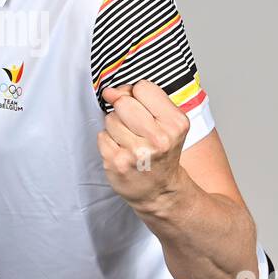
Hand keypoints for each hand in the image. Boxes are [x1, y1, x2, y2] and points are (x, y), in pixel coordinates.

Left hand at [96, 80, 189, 211]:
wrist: (159, 190)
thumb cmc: (161, 152)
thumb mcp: (166, 122)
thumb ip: (142, 99)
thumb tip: (110, 91)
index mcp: (175, 123)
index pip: (142, 87)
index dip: (137, 95)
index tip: (141, 107)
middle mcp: (159, 139)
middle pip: (123, 102)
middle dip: (123, 110)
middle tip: (134, 126)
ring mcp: (137, 152)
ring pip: (110, 119)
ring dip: (115, 127)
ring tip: (129, 140)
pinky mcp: (118, 163)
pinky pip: (101, 136)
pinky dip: (108, 141)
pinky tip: (121, 151)